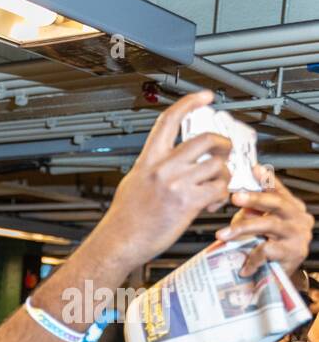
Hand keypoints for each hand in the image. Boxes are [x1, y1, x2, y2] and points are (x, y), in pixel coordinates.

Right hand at [94, 91, 231, 271]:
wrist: (117, 244)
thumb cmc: (124, 220)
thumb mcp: (133, 183)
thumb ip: (153, 168)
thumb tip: (171, 160)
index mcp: (148, 161)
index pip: (169, 121)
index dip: (189, 103)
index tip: (204, 97)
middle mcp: (162, 169)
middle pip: (206, 140)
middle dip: (223, 144)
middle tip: (224, 152)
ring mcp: (175, 185)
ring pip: (217, 166)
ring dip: (224, 176)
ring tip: (215, 187)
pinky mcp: (186, 204)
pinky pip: (218, 190)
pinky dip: (221, 196)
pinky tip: (211, 203)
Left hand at [214, 166, 314, 277]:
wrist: (279, 279)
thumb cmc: (269, 251)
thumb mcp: (260, 226)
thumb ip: (253, 212)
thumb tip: (239, 197)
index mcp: (292, 209)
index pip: (280, 190)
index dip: (267, 179)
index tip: (253, 169)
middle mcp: (299, 219)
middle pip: (276, 203)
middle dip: (254, 198)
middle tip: (235, 197)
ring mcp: (298, 236)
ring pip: (269, 225)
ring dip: (243, 228)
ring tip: (223, 234)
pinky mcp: (293, 253)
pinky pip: (267, 250)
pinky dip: (251, 258)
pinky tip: (243, 266)